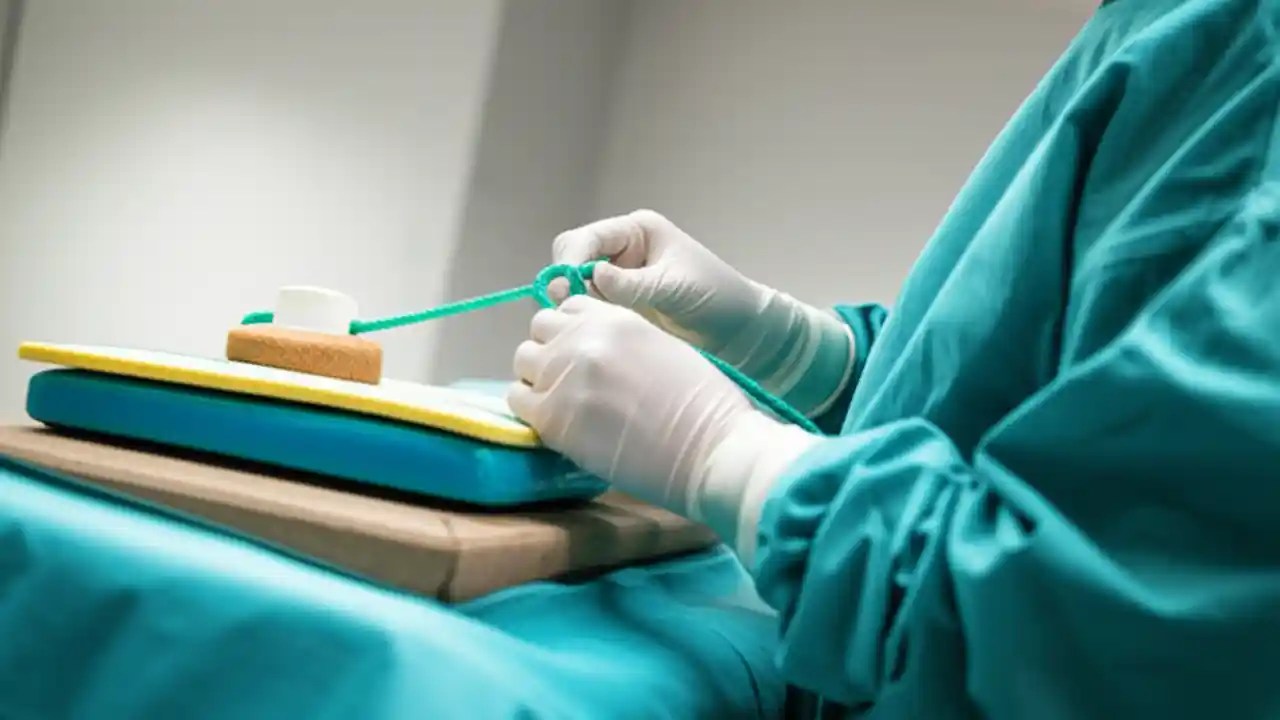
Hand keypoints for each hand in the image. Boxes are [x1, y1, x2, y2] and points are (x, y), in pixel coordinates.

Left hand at [508, 295, 817, 558]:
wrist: (710, 447)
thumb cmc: (705, 404)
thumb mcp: (663, 348)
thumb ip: (623, 341)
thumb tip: (595, 354)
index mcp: (616, 318)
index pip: (568, 307)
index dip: (572, 329)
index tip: (582, 352)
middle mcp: (584, 338)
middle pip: (539, 329)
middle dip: (551, 350)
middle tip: (572, 380)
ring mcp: (564, 375)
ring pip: (523, 362)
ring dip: (538, 378)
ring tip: (564, 402)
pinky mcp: (553, 417)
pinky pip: (519, 401)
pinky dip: (533, 410)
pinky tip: (558, 423)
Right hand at [552, 210, 854, 416]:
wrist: (741, 334)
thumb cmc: (717, 299)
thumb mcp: (674, 288)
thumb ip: (632, 284)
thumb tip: (592, 276)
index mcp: (635, 233)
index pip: (584, 240)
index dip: (570, 262)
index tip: (567, 287)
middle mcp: (620, 254)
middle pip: (570, 263)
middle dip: (565, 285)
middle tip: (568, 312)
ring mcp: (617, 284)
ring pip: (574, 292)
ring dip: (573, 308)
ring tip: (581, 328)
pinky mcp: (619, 311)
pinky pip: (589, 314)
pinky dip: (585, 324)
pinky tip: (590, 338)